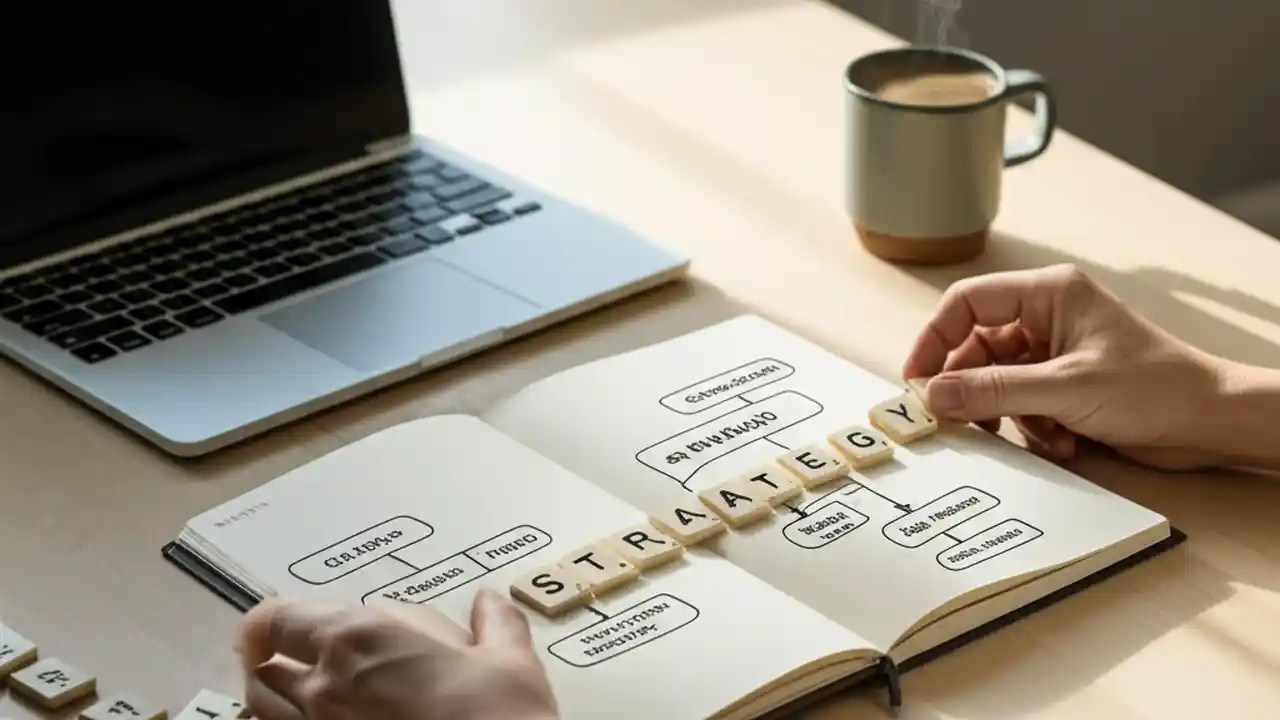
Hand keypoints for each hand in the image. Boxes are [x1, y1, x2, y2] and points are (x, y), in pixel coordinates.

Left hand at [235, 589, 558, 719]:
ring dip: (277, 701)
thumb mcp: (509, 662)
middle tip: (303, 664)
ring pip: (262, 712)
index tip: (279, 629)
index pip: (274, 620)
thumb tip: (489, 603)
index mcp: (358, 639)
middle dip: (273, 663)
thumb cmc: (496, 717)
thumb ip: (495, 624)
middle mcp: (323, 687)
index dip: (269, 623)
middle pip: (260, 671)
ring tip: (312, 699)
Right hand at [901, 264, 1228, 469]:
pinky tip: (1064, 440)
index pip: (967, 303)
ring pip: (995, 381)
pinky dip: (1032, 427)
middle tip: (956, 421)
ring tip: (1037, 432)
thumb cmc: (1158, 387)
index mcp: (1048, 293)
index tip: (916, 380)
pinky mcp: (1061, 385)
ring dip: (1008, 414)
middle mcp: (1046, 316)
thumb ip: (994, 390)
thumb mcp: (1065, 389)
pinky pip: (1019, 404)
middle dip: (971, 388)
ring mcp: (1054, 352)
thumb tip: (934, 394)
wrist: (1211, 423)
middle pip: (975, 347)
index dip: (934, 340)